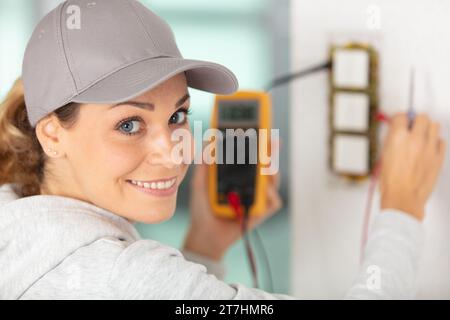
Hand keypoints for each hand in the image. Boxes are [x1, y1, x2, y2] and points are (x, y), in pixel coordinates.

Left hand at [183, 142, 282, 260]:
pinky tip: (264, 190)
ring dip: (273, 171)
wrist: (204, 233)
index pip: (252, 156)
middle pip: (266, 165)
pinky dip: (270, 194)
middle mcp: (250, 185)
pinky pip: (273, 201)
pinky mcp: (261, 212)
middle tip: (271, 141)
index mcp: (238, 175)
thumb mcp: (201, 182)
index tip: (262, 129)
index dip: (259, 143)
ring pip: (273, 181)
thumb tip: (208, 141)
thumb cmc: (202, 208)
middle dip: (271, 152)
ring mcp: (257, 198)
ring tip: (268, 163)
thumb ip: (205, 164)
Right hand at [380, 113, 445, 220]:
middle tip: (412, 128)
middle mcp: (415, 139)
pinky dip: (435, 142)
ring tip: (421, 138)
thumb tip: (395, 132)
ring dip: (427, 129)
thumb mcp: (384, 156)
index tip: (399, 122)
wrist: (403, 198)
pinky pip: (441, 141)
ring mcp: (429, 147)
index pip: (401, 116)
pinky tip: (428, 149)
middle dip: (416, 121)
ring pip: (434, 126)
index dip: (399, 119)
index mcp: (398, 137)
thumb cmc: (391, 182)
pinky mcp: (439, 157)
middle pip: (421, 117)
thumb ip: (391, 140)